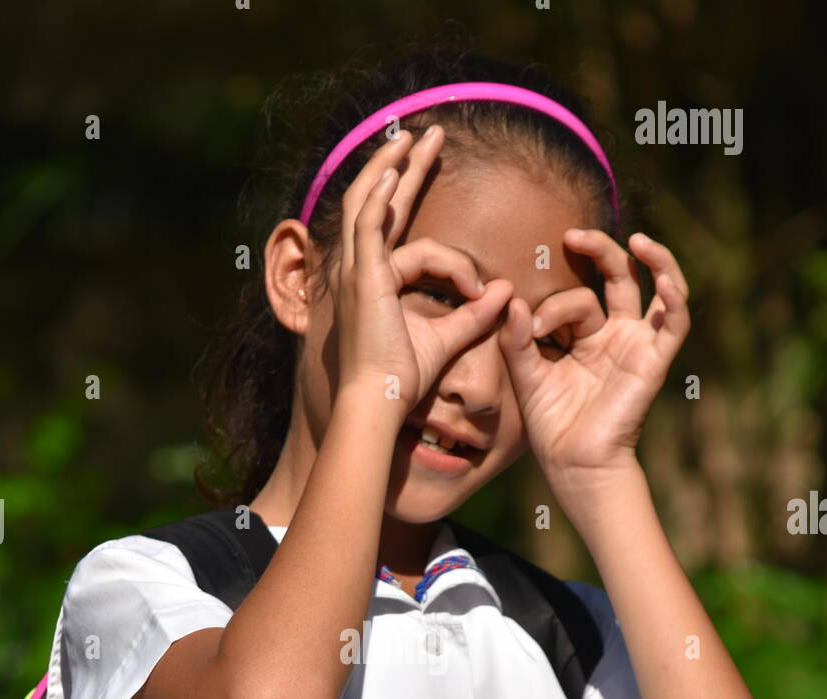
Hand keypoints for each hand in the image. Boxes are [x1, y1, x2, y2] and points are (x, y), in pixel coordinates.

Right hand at [328, 125, 512, 412]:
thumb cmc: (404, 377)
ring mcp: (356, 271)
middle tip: (425, 133)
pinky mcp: (362, 277)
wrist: (380, 400)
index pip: (403, 239)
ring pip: (368, 202)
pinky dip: (381, 197)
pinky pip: (370, 225)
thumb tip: (506, 291)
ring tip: (411, 135)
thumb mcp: (448, 337)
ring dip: (390, 166)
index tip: (477, 279)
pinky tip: (398, 170)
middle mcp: (359, 269)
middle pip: (377, 201)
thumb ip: (475, 313)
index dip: (444, 249)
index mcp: (374, 281)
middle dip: (401, 165)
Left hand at [498, 229, 690, 499]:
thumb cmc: (551, 426)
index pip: (574, 299)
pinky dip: (673, 295)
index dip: (550, 306)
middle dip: (598, 251)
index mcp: (584, 337)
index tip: (529, 327)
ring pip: (652, 289)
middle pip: (616, 278)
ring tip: (636, 239)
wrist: (574, 464)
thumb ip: (517, 339)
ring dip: (649, 259)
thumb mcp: (526, 376)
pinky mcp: (654, 360)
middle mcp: (614, 335)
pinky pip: (674, 321)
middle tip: (571, 235)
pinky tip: (662, 276)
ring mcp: (636, 345)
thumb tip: (512, 299)